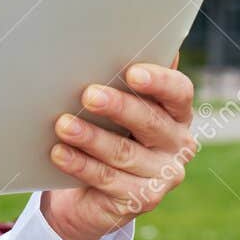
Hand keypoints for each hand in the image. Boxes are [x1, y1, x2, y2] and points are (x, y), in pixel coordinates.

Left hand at [40, 52, 197, 239]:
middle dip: (117, 107)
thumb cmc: (105, 137)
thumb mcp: (114, 111)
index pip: (179, 92)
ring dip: (91, 137)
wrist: (89, 196)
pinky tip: (60, 153)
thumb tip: (123, 40)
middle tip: (88, 94)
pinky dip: (81, 165)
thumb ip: (123, 83)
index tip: (132, 73)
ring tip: (63, 124)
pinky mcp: (144, 199)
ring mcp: (165, 175)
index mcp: (178, 114)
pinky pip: (109, 179)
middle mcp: (179, 144)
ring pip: (124, 152)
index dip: (159, 81)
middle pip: (150, 121)